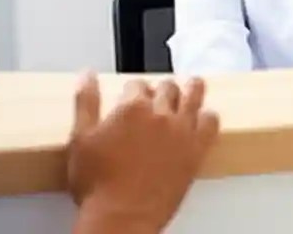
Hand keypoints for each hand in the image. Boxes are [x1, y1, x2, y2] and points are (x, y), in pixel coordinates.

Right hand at [68, 73, 219, 232]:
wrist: (121, 216)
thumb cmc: (99, 185)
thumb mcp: (80, 138)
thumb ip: (85, 102)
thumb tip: (87, 75)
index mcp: (132, 108)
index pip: (137, 84)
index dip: (133, 89)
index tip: (132, 95)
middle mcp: (161, 114)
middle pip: (167, 87)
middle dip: (160, 89)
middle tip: (158, 95)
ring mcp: (182, 131)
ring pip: (193, 95)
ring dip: (190, 89)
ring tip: (190, 87)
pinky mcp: (196, 150)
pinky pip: (212, 123)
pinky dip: (208, 116)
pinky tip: (204, 117)